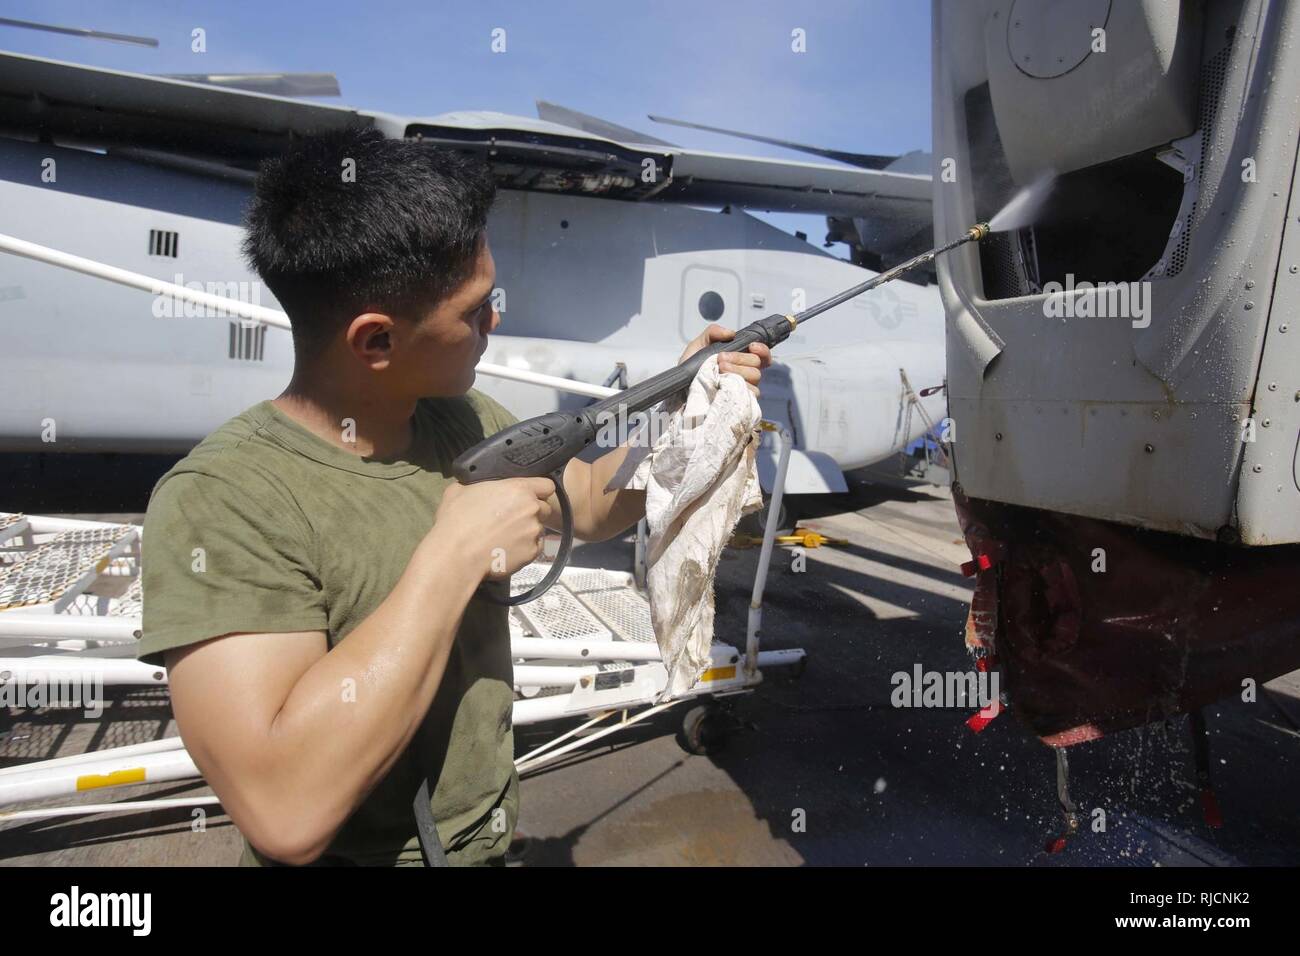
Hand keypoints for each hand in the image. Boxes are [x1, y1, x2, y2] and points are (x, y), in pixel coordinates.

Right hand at [435, 477, 555, 580]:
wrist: (457, 555)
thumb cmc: (456, 520)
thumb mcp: (459, 491)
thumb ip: (476, 485)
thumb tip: (474, 489)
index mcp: (519, 489)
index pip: (546, 485)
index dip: (539, 490)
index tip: (530, 496)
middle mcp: (532, 509)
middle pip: (544, 508)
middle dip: (532, 512)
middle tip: (513, 519)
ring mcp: (534, 532)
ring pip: (538, 529)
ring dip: (526, 532)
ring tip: (506, 538)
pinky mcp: (532, 553)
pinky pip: (534, 548)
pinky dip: (524, 549)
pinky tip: (507, 550)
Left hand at [678, 323, 771, 398]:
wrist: (680, 390)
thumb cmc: (691, 370)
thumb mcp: (698, 346)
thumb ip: (713, 333)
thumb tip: (731, 333)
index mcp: (739, 360)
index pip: (762, 355)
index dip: (762, 350)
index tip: (751, 346)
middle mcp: (745, 374)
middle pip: (756, 364)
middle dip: (739, 358)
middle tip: (720, 359)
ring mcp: (743, 389)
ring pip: (755, 377)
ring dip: (736, 371)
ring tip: (719, 371)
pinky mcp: (740, 402)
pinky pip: (749, 394)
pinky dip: (738, 387)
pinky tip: (724, 384)